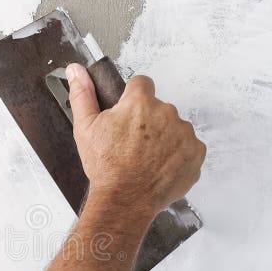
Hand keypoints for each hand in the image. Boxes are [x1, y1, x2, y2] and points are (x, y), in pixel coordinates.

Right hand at [66, 63, 205, 217]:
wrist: (125, 200)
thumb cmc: (106, 167)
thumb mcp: (85, 128)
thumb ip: (83, 95)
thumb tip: (76, 70)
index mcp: (140, 103)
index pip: (141, 84)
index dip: (132, 98)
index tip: (128, 115)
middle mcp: (166, 113)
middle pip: (158, 108)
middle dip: (147, 122)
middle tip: (131, 144)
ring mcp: (184, 133)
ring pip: (174, 128)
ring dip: (164, 138)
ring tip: (146, 159)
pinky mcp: (196, 153)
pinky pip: (188, 147)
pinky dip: (178, 156)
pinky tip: (160, 167)